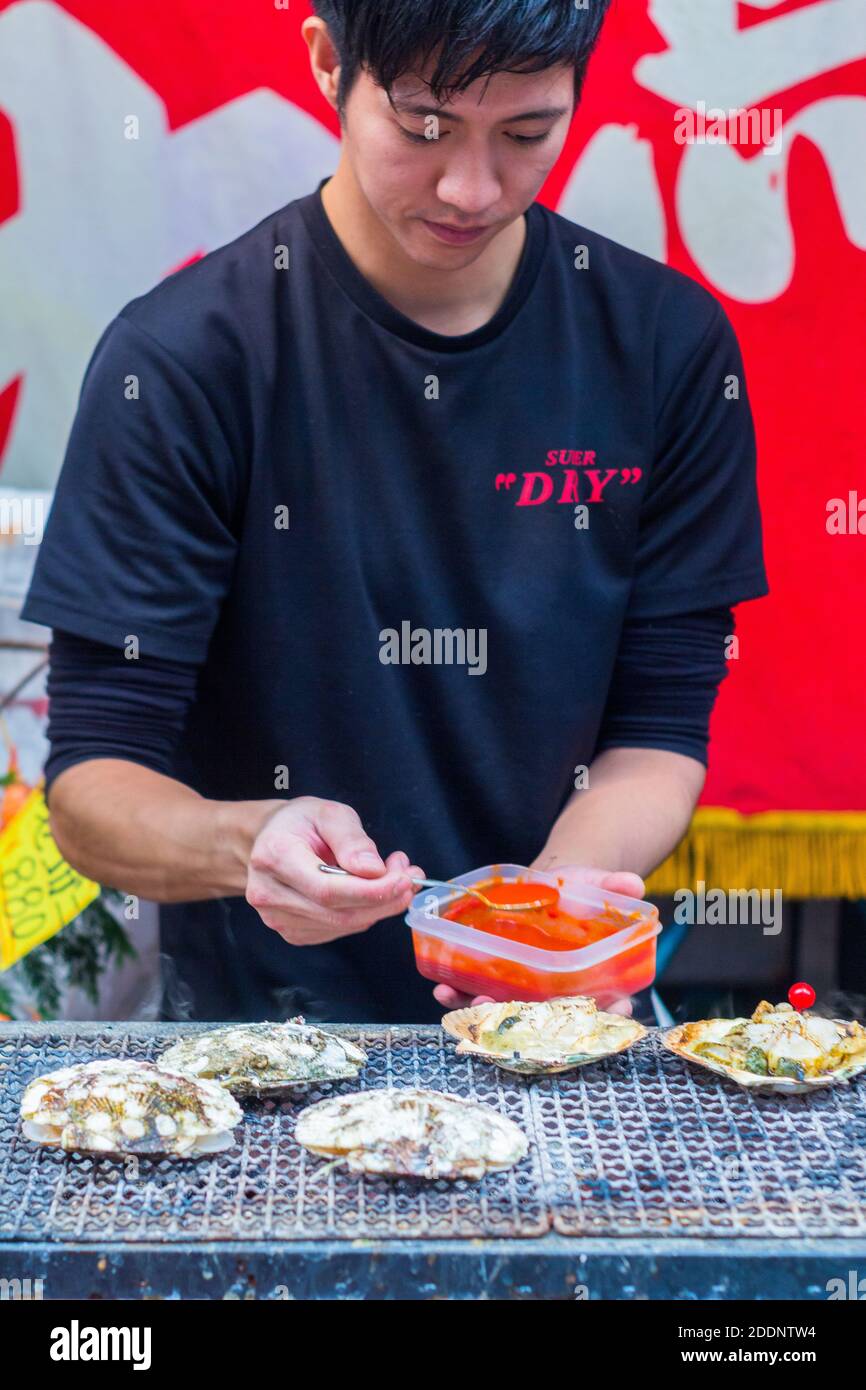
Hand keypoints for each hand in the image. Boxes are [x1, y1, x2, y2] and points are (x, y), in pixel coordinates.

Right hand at [246, 797, 423, 945]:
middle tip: (410, 877)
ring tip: (393, 877)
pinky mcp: (291, 933)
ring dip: (379, 906)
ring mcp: (277, 918)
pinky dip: (364, 914)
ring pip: (342, 925)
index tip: (404, 878)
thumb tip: (374, 870)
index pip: (327, 889)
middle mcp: (269, 893)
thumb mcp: (329, 813)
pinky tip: (370, 892)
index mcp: (274, 856)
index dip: (371, 891)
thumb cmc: (301, 823)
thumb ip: (351, 839)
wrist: (271, 840)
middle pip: (338, 913)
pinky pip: (338, 930)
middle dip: (384, 898)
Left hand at [432, 864, 644, 1014]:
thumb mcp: (594, 885)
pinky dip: (459, 996)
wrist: (545, 887)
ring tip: (472, 1000)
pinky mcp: (495, 981)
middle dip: (533, 1023)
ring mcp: (522, 993)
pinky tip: (444, 987)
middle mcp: (556, 996)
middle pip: (550, 1022)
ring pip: (507, 1017)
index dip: (609, 1015)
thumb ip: (613, 887)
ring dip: (487, 1015)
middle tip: (513, 1012)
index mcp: (592, 979)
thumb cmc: (577, 892)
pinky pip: (475, 996)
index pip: (608, 1006)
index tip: (607, 1011)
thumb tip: (633, 883)